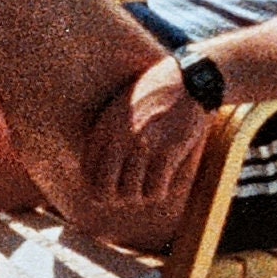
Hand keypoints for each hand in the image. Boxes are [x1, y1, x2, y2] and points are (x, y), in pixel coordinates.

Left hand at [89, 56, 215, 210]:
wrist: (190, 80)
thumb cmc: (155, 94)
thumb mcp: (120, 107)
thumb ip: (106, 134)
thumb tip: (93, 169)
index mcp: (104, 127)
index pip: (87, 172)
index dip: (97, 185)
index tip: (112, 184)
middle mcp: (118, 139)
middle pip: (104, 191)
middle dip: (116, 197)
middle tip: (131, 191)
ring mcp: (142, 146)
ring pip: (131, 195)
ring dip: (142, 194)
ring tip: (151, 184)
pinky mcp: (167, 153)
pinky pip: (156, 191)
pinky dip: (162, 191)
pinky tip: (168, 180)